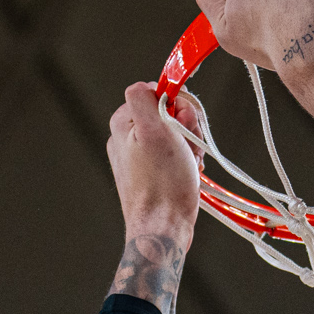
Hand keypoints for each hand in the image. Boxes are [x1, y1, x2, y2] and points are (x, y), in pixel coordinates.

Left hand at [106, 80, 202, 238]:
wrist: (162, 228)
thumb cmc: (163, 184)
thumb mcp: (154, 130)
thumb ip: (144, 98)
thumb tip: (148, 86)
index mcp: (123, 122)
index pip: (158, 94)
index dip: (179, 106)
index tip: (185, 126)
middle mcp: (126, 137)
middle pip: (168, 114)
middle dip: (186, 128)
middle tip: (189, 149)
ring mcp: (138, 157)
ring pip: (174, 135)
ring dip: (189, 146)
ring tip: (189, 165)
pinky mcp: (150, 174)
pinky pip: (174, 155)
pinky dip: (186, 161)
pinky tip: (187, 174)